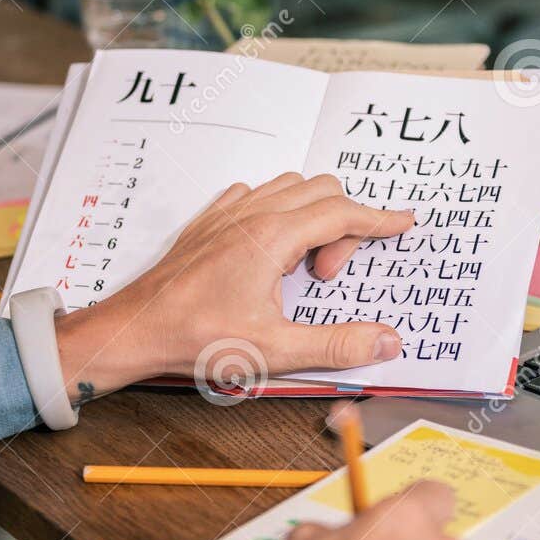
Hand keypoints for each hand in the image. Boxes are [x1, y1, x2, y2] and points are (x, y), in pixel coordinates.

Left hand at [54, 173, 411, 401]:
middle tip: (328, 278)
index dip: (379, 219)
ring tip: (301, 268)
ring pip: (289, 187)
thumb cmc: (195, 339)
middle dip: (343, 227)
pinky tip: (270, 249)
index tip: (404, 222)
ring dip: (310, 217)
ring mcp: (227, 214)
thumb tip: (385, 340)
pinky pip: (255, 196)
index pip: (342, 213)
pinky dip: (277, 212)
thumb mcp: (274, 351)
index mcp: (272, 237)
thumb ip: (336, 344)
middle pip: (321, 192)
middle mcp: (251, 214)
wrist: (134, 331)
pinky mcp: (208, 222)